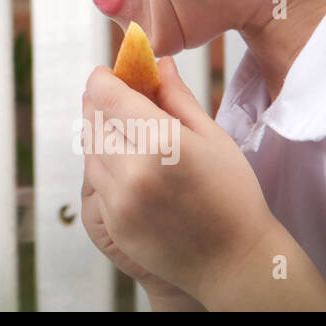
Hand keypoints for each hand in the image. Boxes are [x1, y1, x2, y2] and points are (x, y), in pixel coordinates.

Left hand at [79, 55, 276, 304]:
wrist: (236, 261)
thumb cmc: (233, 196)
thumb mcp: (212, 137)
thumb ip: (177, 98)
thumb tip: (158, 64)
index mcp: (161, 142)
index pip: (108, 95)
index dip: (102, 78)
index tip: (107, 73)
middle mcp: (132, 170)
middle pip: (93, 120)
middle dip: (98, 102)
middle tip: (112, 95)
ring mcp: (118, 200)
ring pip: (89, 150)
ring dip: (98, 132)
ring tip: (119, 127)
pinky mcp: (112, 222)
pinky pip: (95, 181)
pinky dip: (102, 164)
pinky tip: (123, 161)